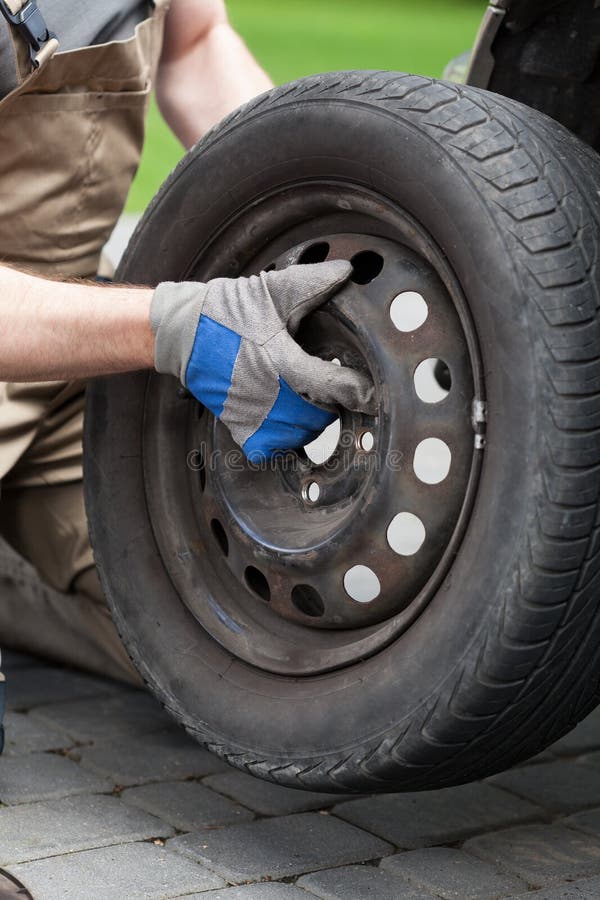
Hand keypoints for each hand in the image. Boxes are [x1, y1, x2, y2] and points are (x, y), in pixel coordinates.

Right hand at [150, 261, 374, 460]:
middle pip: (322, 415)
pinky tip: (285, 419)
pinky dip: (285, 440)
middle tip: (326, 383)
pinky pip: (275, 449)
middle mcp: (271, 397)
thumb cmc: (224, 313)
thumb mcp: (270, 292)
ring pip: (302, 434)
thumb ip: (312, 283)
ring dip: (311, 420)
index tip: (370, 392)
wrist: (181, 333)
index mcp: (283, 364)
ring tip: (306, 398)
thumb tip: (346, 272)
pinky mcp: (241, 428)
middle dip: (330, 401)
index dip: (358, 391)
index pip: (334, 387)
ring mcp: (255, 417)